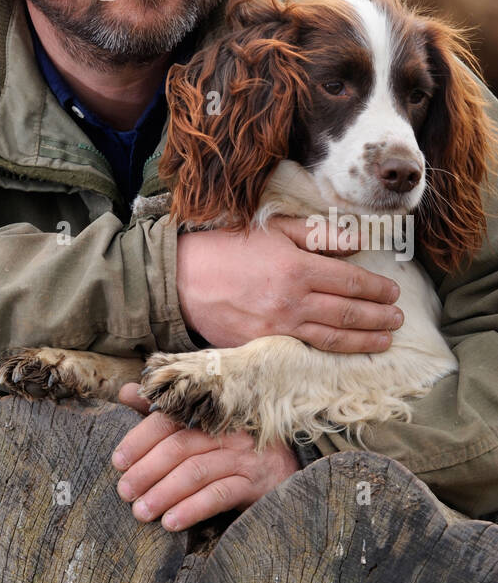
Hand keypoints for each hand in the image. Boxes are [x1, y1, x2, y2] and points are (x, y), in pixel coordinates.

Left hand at [111, 384, 297, 528]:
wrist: (289, 462)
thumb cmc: (234, 442)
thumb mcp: (201, 421)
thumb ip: (164, 409)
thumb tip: (127, 392)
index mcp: (209, 412)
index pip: (169, 421)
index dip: (140, 439)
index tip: (118, 461)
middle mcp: (226, 430)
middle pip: (179, 447)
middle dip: (146, 470)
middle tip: (124, 491)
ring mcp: (242, 457)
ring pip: (195, 472)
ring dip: (163, 493)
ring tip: (140, 512)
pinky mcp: (255, 484)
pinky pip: (219, 495)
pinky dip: (192, 509)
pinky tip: (171, 522)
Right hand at [177, 215, 402, 352]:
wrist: (183, 278)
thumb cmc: (229, 247)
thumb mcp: (273, 229)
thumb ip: (317, 235)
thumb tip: (357, 242)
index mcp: (296, 268)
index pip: (350, 282)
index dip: (376, 289)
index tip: (392, 292)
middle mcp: (292, 302)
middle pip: (348, 314)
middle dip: (378, 318)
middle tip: (398, 319)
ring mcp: (278, 328)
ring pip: (333, 339)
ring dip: (364, 341)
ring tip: (384, 340)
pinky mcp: (264, 346)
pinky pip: (306, 351)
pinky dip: (332, 354)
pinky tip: (347, 352)